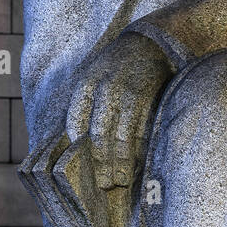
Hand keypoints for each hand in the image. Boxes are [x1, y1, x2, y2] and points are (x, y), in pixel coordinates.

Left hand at [65, 32, 172, 188]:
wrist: (151, 42)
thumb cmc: (119, 65)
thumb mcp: (95, 75)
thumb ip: (87, 102)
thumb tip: (77, 138)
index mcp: (86, 85)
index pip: (75, 123)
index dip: (77, 147)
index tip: (81, 165)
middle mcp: (104, 90)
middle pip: (97, 136)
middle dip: (100, 163)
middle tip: (103, 184)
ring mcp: (126, 94)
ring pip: (120, 138)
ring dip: (120, 163)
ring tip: (120, 180)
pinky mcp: (147, 99)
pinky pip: (140, 131)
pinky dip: (137, 151)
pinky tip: (136, 164)